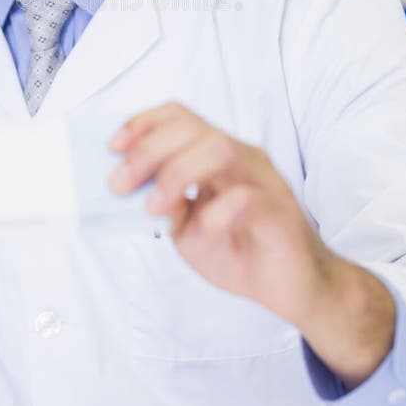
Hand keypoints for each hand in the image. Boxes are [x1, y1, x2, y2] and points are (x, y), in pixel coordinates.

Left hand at [109, 102, 341, 327]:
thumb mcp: (188, 229)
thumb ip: (165, 205)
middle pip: (194, 128)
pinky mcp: (280, 212)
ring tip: (154, 207)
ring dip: (177, 174)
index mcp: (218, 155)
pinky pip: (246, 200)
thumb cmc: (239, 250)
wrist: (294, 288)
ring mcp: (264, 181)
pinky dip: (215, 215)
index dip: (143, 124)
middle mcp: (242, 158)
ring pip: (219, 150)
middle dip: (149, 150)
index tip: (111, 147)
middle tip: (120, 183)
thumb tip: (127, 187)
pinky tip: (202, 235)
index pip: (180, 117)